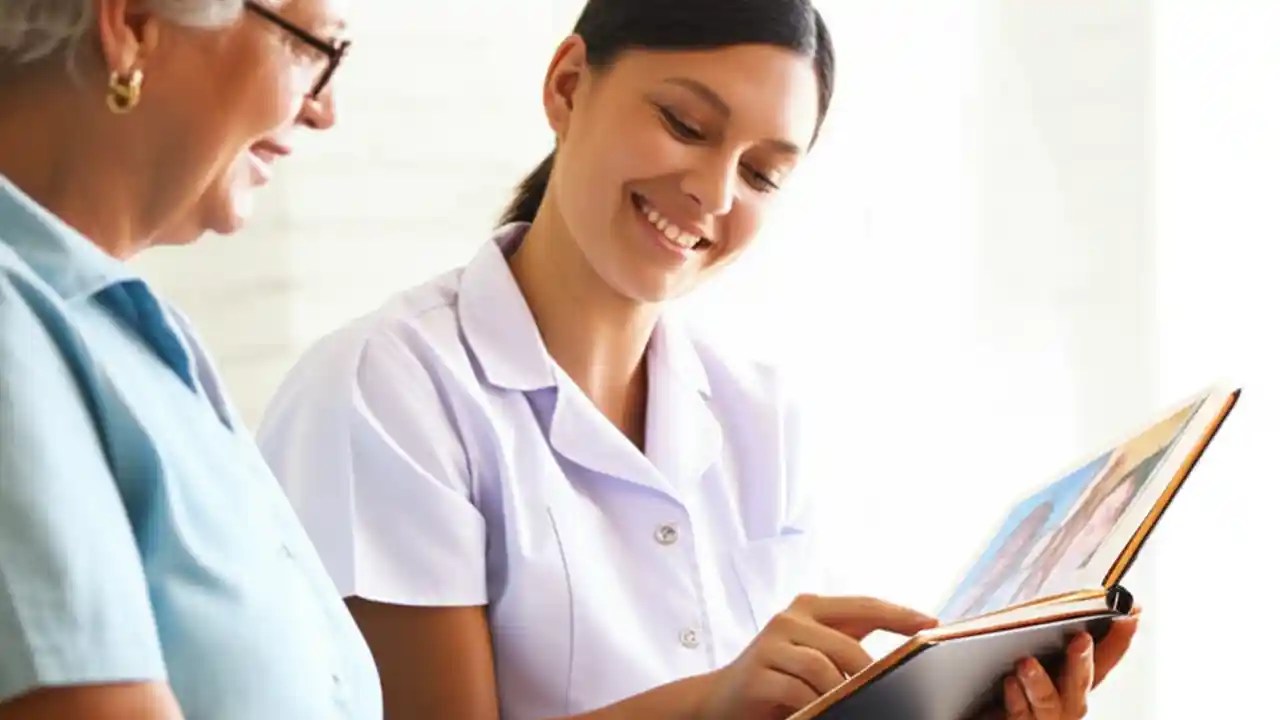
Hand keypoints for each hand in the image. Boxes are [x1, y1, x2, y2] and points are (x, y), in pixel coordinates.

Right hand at [697, 594, 937, 719]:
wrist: (723, 699)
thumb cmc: (780, 674)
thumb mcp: (817, 652)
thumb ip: (849, 641)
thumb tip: (906, 640)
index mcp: (808, 607)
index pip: (862, 605)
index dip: (899, 613)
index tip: (931, 623)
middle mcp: (788, 619)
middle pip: (846, 643)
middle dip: (869, 670)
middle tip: (889, 685)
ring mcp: (770, 645)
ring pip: (823, 668)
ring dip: (840, 690)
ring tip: (848, 703)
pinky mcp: (757, 674)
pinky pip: (799, 691)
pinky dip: (815, 703)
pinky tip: (817, 708)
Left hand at [988, 609, 1140, 718]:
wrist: (981, 713)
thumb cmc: (1009, 681)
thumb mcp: (1031, 654)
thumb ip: (1046, 634)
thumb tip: (1063, 601)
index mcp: (1074, 681)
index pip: (1104, 660)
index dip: (1119, 640)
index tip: (1130, 614)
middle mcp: (1067, 703)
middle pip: (1080, 684)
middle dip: (1082, 661)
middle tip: (1081, 638)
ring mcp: (1045, 718)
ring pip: (1048, 702)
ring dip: (1040, 681)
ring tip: (1026, 662)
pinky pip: (1020, 717)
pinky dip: (1016, 699)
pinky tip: (1009, 682)